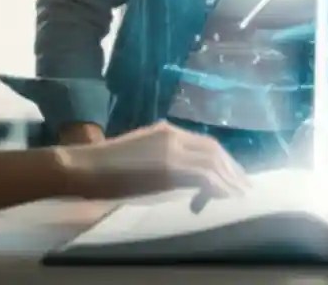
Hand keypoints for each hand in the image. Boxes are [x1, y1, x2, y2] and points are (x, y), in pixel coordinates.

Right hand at [57, 121, 249, 200]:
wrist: (83, 166)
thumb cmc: (104, 169)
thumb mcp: (140, 158)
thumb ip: (164, 161)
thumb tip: (185, 178)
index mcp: (166, 131)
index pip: (205, 143)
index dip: (223, 160)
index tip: (233, 176)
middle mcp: (172, 134)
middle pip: (214, 150)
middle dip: (232, 169)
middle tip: (244, 187)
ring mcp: (171, 148)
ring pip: (213, 160)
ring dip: (229, 179)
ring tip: (239, 194)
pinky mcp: (167, 165)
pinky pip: (203, 174)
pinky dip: (217, 185)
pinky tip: (222, 196)